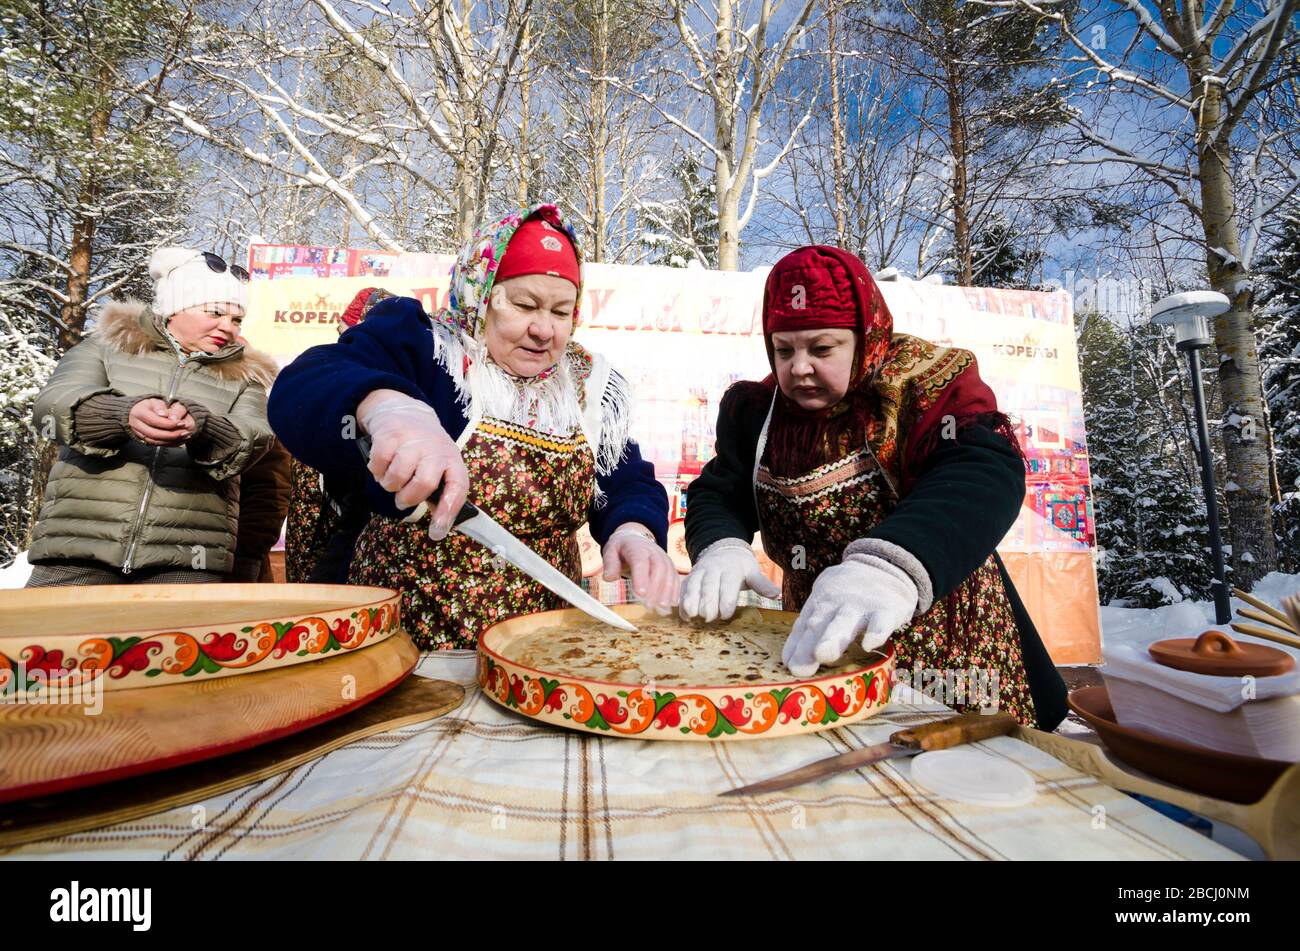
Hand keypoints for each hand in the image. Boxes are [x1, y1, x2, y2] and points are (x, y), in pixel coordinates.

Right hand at [128, 398, 194, 445]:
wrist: (138, 412)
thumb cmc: (149, 406)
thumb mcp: (155, 401)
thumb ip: (160, 406)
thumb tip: (163, 414)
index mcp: (139, 412)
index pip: (154, 421)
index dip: (169, 424)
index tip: (181, 423)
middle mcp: (136, 424)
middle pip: (154, 434)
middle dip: (172, 434)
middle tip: (185, 432)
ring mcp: (138, 434)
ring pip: (155, 441)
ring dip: (172, 441)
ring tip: (185, 436)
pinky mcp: (143, 440)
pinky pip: (157, 445)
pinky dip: (169, 444)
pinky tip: (180, 440)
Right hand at [357, 389, 468, 537]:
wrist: (406, 413)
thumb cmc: (425, 450)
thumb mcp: (440, 466)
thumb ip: (439, 492)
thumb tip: (439, 526)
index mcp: (452, 460)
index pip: (457, 487)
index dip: (448, 511)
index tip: (437, 532)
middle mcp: (435, 449)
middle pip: (424, 483)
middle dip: (408, 499)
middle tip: (402, 501)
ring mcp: (412, 440)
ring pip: (397, 476)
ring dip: (390, 485)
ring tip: (392, 480)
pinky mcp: (389, 435)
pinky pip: (378, 464)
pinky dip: (376, 471)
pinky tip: (382, 467)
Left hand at [601, 525, 679, 614]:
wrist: (635, 539)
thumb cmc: (622, 548)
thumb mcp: (611, 551)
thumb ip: (610, 564)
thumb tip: (608, 578)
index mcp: (637, 548)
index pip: (640, 562)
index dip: (641, 578)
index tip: (640, 594)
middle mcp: (654, 552)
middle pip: (659, 568)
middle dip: (656, 588)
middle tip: (650, 605)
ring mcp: (664, 559)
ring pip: (669, 573)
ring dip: (667, 592)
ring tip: (662, 608)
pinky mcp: (670, 566)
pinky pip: (675, 578)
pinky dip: (674, 591)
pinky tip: (672, 603)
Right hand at [678, 538, 779, 621]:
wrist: (722, 550)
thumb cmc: (740, 566)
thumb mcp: (752, 571)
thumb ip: (762, 584)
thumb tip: (776, 594)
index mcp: (730, 569)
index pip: (727, 586)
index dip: (726, 601)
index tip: (726, 616)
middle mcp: (713, 569)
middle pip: (709, 588)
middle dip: (708, 604)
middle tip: (709, 619)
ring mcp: (699, 572)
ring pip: (694, 587)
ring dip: (692, 602)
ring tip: (693, 617)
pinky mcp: (690, 577)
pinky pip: (684, 589)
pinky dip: (683, 602)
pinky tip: (685, 616)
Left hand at [781, 552, 918, 677]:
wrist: (883, 565)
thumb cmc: (847, 594)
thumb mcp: (825, 604)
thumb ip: (809, 630)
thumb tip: (787, 660)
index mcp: (819, 603)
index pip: (803, 626)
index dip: (795, 646)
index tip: (788, 666)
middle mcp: (836, 603)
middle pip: (819, 624)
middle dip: (807, 645)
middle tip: (798, 668)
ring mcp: (861, 606)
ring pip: (846, 621)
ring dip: (833, 637)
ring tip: (823, 654)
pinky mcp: (886, 609)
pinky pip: (881, 621)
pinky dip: (876, 632)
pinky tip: (869, 644)